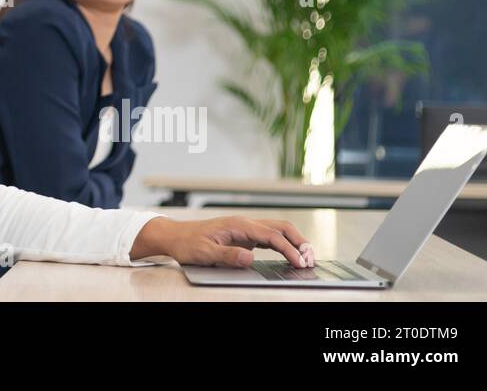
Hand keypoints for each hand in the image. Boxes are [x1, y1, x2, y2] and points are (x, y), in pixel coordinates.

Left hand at [131, 214, 312, 267]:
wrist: (175, 236)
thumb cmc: (187, 243)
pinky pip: (269, 237)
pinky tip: (290, 254)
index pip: (272, 236)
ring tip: (306, 258)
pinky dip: (284, 244)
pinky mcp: (243, 235)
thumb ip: (228, 255)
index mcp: (238, 225)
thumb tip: (250, 257)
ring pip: (277, 230)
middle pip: (280, 227)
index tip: (300, 263)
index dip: (289, 249)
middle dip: (299, 241)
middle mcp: (244, 223)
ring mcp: (245, 228)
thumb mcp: (205, 252)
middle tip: (311, 259)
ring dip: (294, 242)